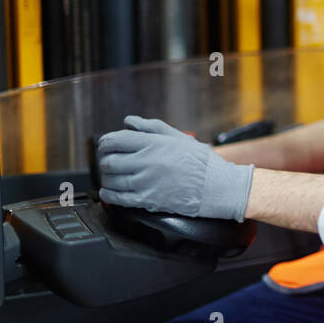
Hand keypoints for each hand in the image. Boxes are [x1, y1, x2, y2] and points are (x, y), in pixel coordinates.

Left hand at [96, 115, 254, 220]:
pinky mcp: (148, 201)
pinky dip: (109, 195)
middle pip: (110, 161)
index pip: (116, 141)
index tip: (106, 146)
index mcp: (153, 144)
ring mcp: (146, 183)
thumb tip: (128, 121)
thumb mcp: (179, 138)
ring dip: (108, 178)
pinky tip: (110, 192)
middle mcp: (147, 162)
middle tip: (110, 162)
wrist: (217, 188)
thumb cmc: (201, 162)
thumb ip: (152, 127)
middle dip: (106, 161)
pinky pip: (118, 199)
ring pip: (112, 180)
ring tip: (113, 176)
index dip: (106, 143)